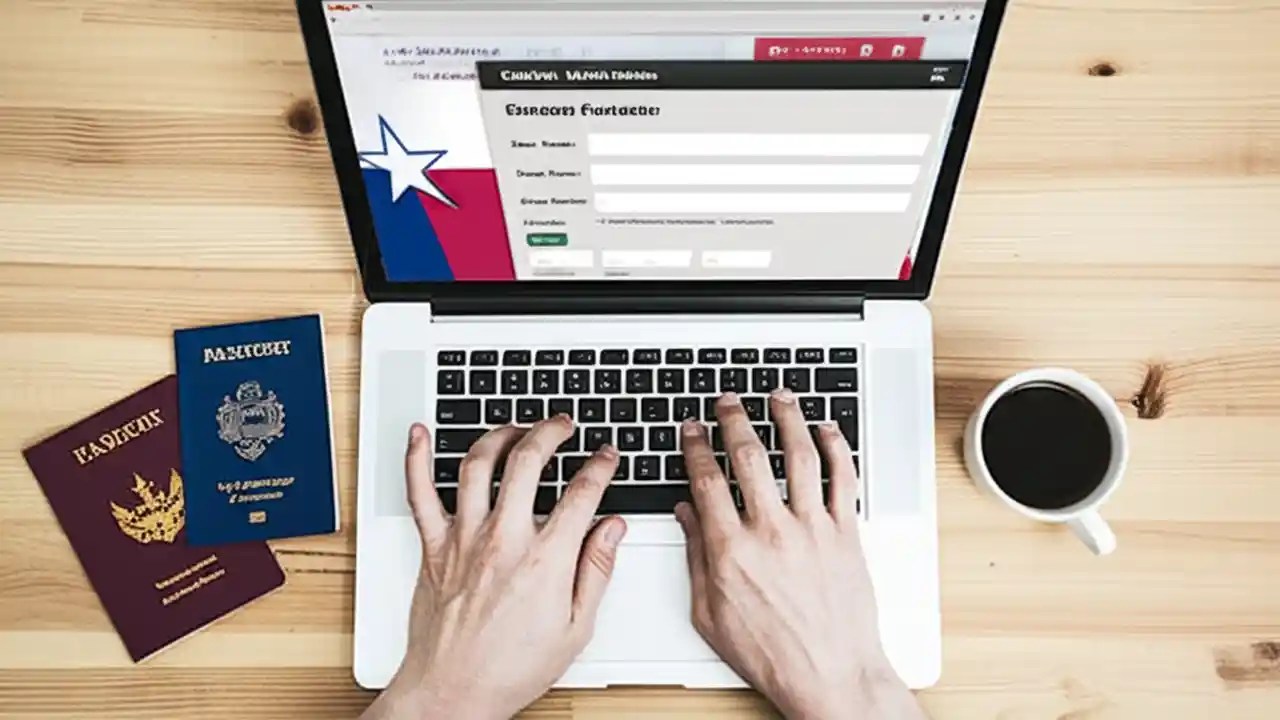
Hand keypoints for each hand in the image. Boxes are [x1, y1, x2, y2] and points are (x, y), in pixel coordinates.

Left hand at [362, 415, 624, 719]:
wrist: (452, 693)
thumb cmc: (510, 669)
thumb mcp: (576, 628)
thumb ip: (596, 571)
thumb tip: (613, 530)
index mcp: (545, 560)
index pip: (581, 493)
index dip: (599, 466)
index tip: (605, 456)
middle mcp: (503, 540)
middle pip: (528, 462)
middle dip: (550, 432)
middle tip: (561, 425)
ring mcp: (463, 539)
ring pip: (478, 465)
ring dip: (499, 434)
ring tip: (515, 427)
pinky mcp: (433, 547)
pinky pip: (419, 493)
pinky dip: (417, 458)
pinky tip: (421, 434)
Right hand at [674, 391, 924, 719]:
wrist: (829, 675)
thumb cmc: (771, 654)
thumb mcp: (709, 613)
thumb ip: (696, 557)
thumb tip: (686, 515)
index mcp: (731, 550)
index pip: (707, 481)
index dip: (696, 447)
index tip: (693, 430)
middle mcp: (771, 532)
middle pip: (749, 457)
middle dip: (734, 420)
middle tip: (728, 402)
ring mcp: (812, 530)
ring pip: (799, 456)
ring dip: (787, 419)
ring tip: (778, 397)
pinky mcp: (846, 535)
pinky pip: (843, 479)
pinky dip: (836, 448)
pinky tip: (827, 429)